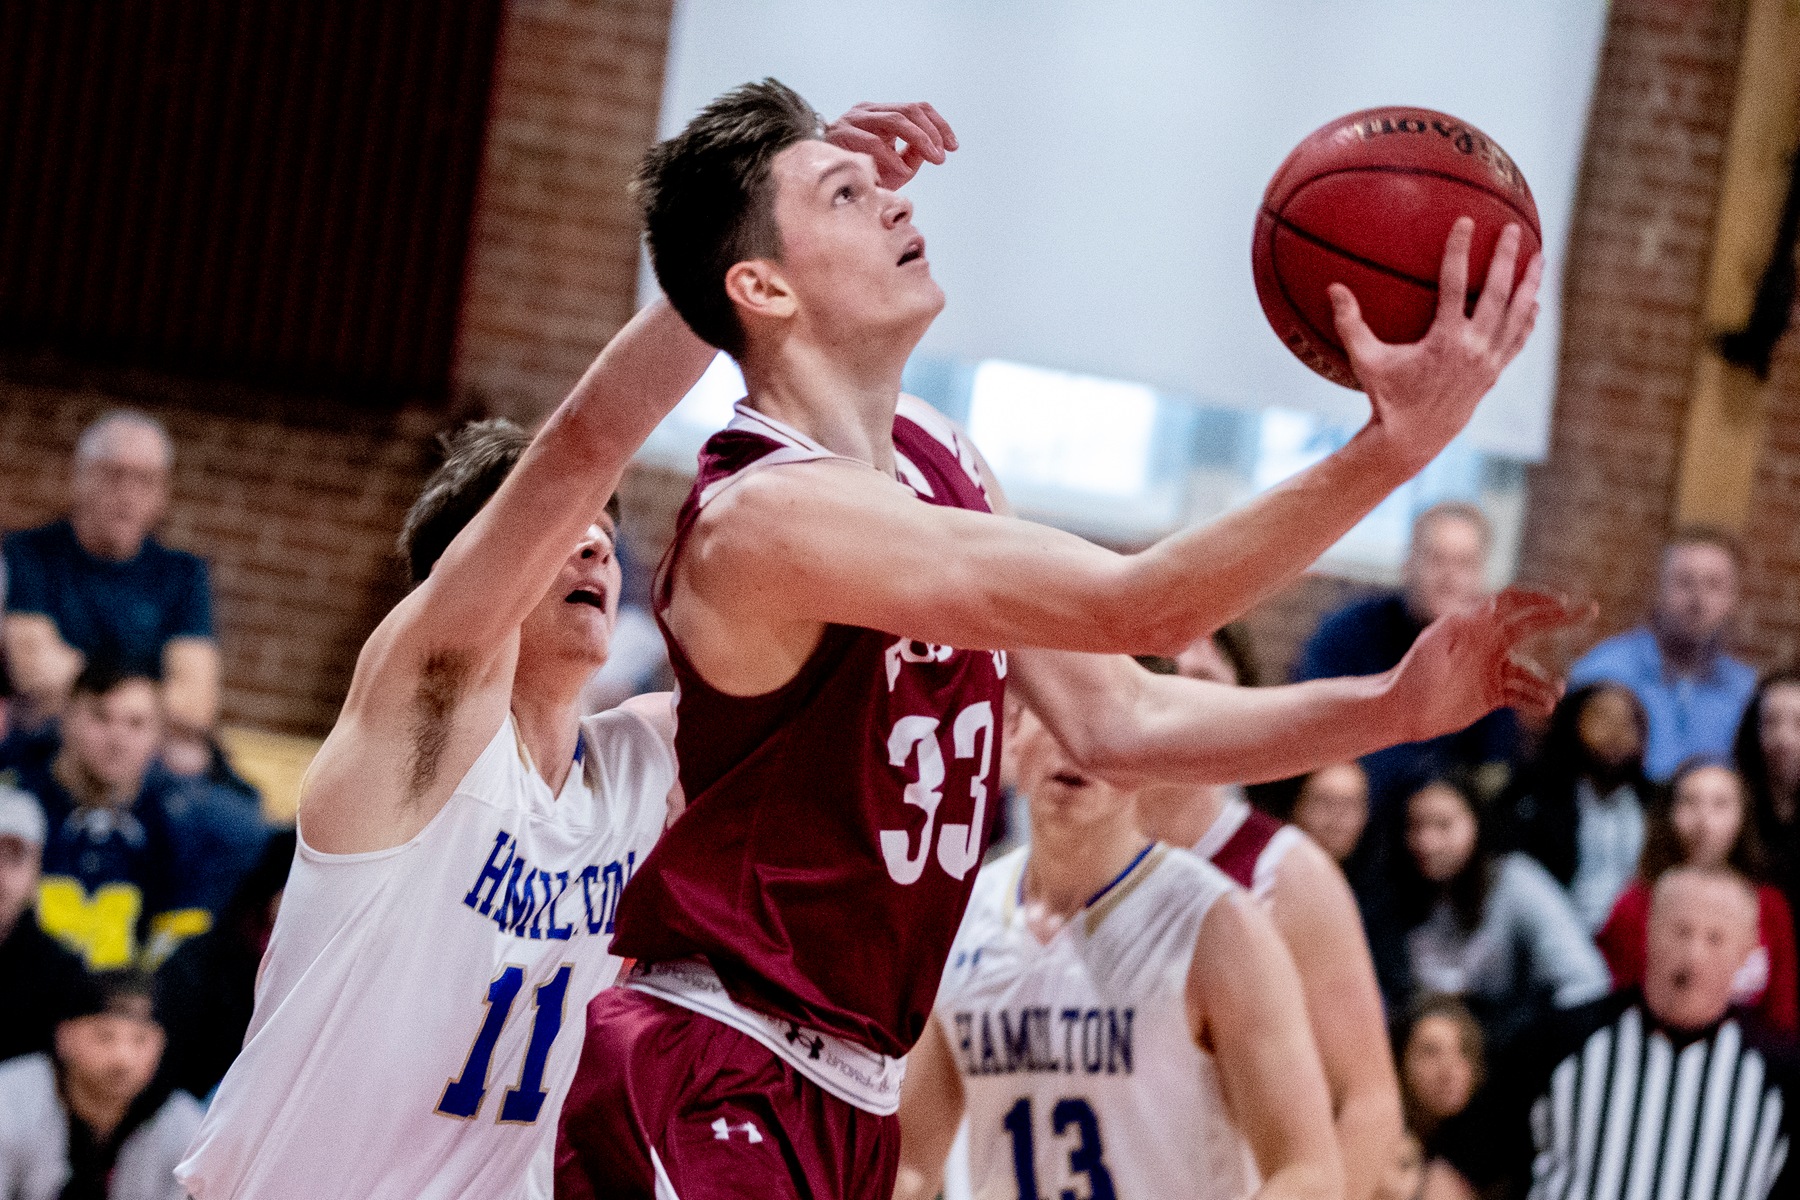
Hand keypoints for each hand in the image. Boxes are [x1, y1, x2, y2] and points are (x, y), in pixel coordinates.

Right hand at [825, 102, 957, 188]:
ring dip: (920, 139)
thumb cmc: (857, 174)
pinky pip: (872, 142)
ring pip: (895, 119)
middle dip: (932, 132)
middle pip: (910, 110)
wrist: (817, 180)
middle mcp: (867, 111)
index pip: (916, 108)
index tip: (953, 146)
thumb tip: (932, 147)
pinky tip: (901, 171)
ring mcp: (853, 120)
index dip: (939, 124)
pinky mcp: (841, 135)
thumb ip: (913, 155)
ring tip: (933, 158)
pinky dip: (891, 157)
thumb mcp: (894, 165)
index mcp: (880, 114)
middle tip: (943, 155)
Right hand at [1330, 217, 1543, 470]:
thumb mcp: (1365, 360)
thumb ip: (1349, 323)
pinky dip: (1528, 319)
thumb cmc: (1386, 396)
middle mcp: (1473, 347)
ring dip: (1530, 284)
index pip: (1455, 284)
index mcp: (1444, 339)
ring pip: (1518, 315)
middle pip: (1497, 293)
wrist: (1412, 438)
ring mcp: (1489, 361)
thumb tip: (1333, 287)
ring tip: (1539, 257)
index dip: (1460, 250)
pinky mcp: (1494, 373)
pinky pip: (1517, 340)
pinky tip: (1534, 302)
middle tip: (1512, 229)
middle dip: (1506, 258)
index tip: (1466, 222)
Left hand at [1387, 588, 1591, 740]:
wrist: (1403, 709)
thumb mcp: (1435, 645)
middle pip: (1531, 625)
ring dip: (1545, 679)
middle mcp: (1488, 645)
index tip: (1561, 600)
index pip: (1512, 603)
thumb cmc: (1414, 673)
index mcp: (1475, 627)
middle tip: (1590, 609)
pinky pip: (1523, 695)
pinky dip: (1536, 699)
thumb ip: (1463, 626)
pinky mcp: (1494, 694)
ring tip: (1554, 691)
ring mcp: (1493, 670)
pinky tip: (1545, 707)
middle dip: (1561, 617)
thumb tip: (1491, 605)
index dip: (1537, 598)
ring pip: (1531, 670)